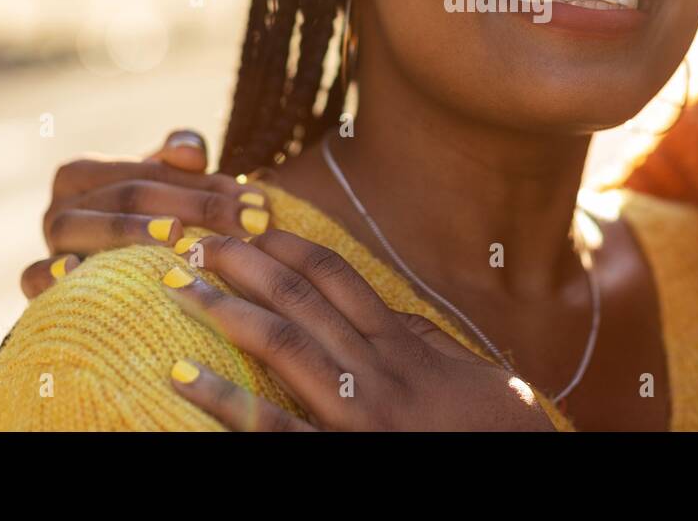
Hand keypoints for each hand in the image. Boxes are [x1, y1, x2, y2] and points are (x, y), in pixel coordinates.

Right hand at [20, 129, 272, 297]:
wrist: (113, 271)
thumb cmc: (151, 217)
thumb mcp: (167, 182)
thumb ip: (181, 155)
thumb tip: (192, 153)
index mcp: (85, 172)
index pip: (154, 172)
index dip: (207, 185)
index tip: (258, 203)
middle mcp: (61, 204)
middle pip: (132, 197)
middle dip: (195, 209)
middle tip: (248, 225)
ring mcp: (48, 242)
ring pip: (90, 229)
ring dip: (135, 232)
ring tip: (177, 235)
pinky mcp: (35, 281)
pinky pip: (33, 276)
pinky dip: (51, 274)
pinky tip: (80, 270)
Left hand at [162, 232, 554, 431]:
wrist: (519, 473)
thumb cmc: (495, 429)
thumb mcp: (466, 372)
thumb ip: (421, 341)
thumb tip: (383, 310)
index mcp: (403, 346)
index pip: (338, 278)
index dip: (291, 245)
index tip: (251, 224)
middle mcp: (377, 369)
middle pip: (301, 298)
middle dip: (244, 263)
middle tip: (194, 237)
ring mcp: (359, 414)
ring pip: (284, 344)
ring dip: (226, 308)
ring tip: (178, 283)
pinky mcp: (343, 456)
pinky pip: (274, 428)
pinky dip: (225, 401)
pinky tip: (180, 376)